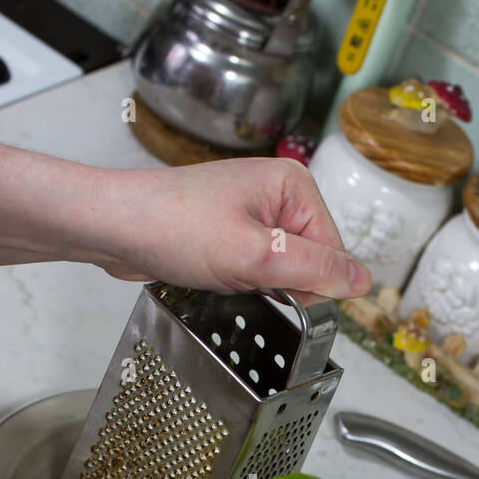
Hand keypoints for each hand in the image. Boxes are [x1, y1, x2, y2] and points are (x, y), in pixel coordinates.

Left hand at [98, 157, 371, 305]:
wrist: (114, 227)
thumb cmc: (173, 227)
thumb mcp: (255, 255)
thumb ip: (315, 269)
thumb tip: (363, 282)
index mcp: (293, 185)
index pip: (333, 250)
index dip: (312, 283)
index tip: (281, 293)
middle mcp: (278, 194)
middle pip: (310, 261)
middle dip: (282, 283)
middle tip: (243, 277)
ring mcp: (253, 213)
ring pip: (281, 270)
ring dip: (259, 285)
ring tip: (224, 272)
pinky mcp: (232, 233)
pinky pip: (256, 270)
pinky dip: (242, 283)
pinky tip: (217, 277)